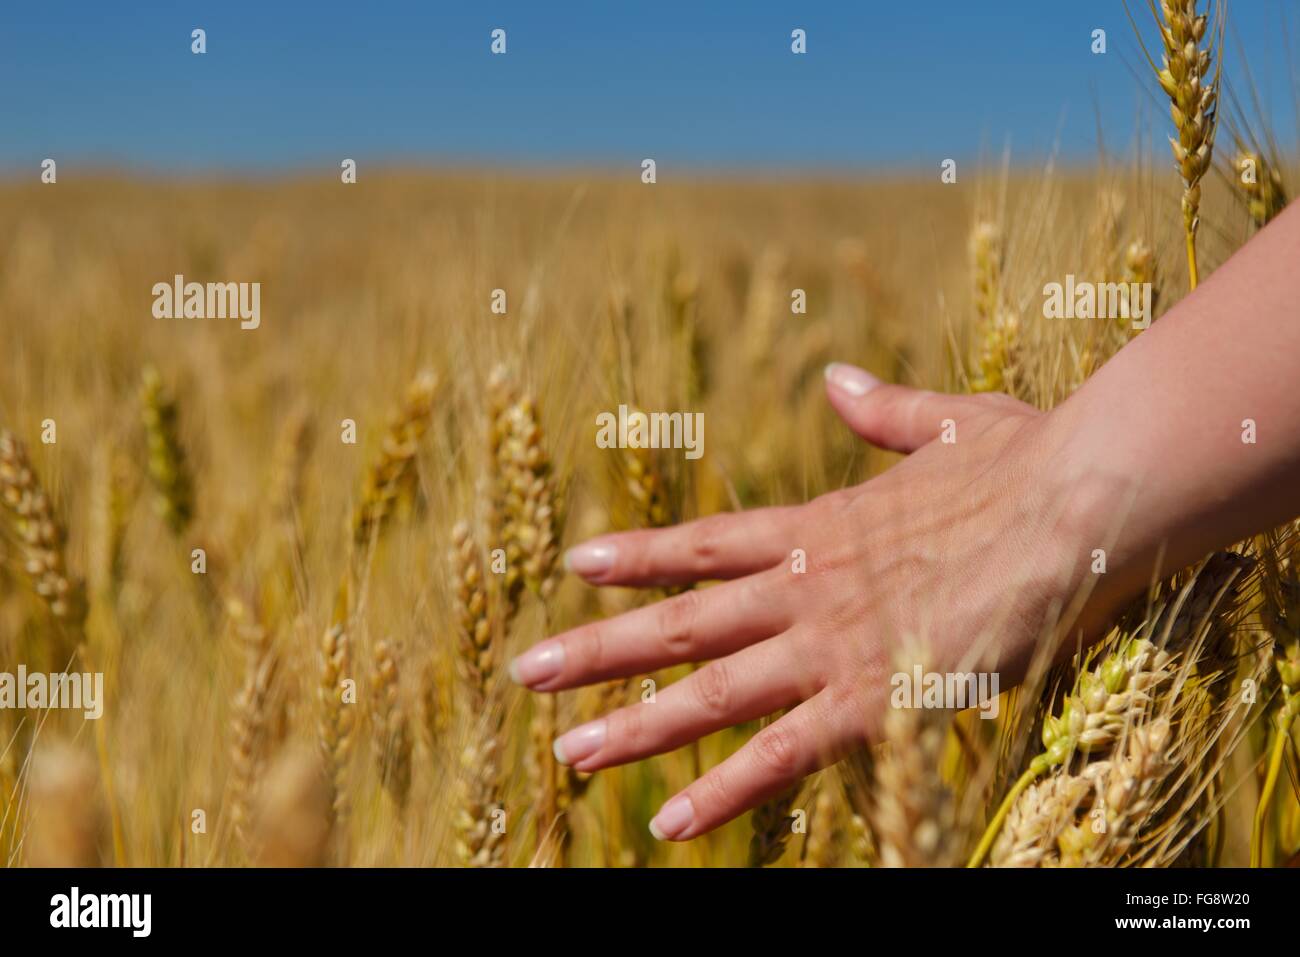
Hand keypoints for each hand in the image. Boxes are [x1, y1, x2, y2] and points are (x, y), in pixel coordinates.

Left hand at [510, 362, 1098, 840]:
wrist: (1080, 500)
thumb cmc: (1027, 462)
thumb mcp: (944, 424)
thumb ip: (880, 411)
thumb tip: (836, 378)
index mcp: (820, 526)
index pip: (705, 544)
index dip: (639, 556)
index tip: (577, 563)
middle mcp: (806, 587)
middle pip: (682, 623)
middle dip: (599, 651)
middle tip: (526, 675)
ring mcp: (833, 645)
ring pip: (712, 692)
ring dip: (635, 726)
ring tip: (567, 754)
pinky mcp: (875, 699)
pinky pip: (783, 754)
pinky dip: (725, 792)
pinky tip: (671, 824)